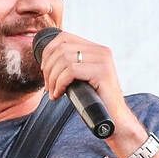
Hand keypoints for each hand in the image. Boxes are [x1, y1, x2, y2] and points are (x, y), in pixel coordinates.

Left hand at [36, 31, 145, 149]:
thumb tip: (46, 62)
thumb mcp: (80, 79)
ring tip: (53, 92)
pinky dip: (60, 84)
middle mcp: (101, 51)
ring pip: (64, 59)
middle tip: (48, 86)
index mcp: (96, 49)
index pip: (64, 37)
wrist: (113, 120)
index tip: (44, 70)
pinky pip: (71, 71)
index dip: (48, 52)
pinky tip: (59, 95)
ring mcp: (103, 60)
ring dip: (53, 78)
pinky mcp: (102, 72)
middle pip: (62, 48)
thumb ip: (70, 66)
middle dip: (48, 68)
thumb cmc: (94, 102)